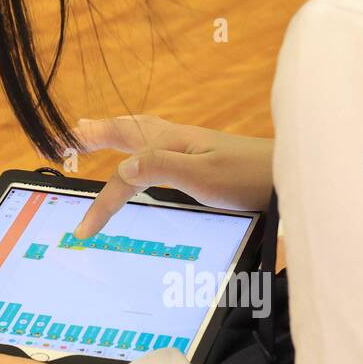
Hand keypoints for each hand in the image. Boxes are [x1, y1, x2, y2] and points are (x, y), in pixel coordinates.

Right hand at [72, 115, 273, 238]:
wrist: (296, 174)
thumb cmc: (253, 177)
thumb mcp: (204, 176)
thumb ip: (161, 169)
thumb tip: (120, 169)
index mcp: (172, 144)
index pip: (125, 174)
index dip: (102, 201)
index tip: (84, 231)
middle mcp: (178, 141)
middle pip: (126, 132)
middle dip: (94, 134)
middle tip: (65, 135)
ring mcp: (192, 147)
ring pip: (142, 135)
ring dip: (114, 133)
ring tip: (91, 132)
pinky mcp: (205, 158)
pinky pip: (158, 145)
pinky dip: (139, 144)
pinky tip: (145, 151)